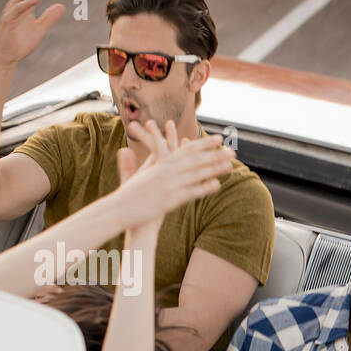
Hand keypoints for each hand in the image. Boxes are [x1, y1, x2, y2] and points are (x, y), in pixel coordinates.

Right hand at [0, 0, 64, 66]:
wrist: (6, 57)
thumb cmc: (20, 43)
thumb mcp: (40, 29)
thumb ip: (49, 17)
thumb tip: (61, 6)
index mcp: (24, 5)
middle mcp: (16, 5)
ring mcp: (12, 12)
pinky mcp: (9, 22)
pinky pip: (18, 11)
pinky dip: (27, 4)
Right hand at [116, 119, 234, 238]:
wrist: (118, 210)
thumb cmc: (126, 195)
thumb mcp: (132, 176)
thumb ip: (133, 163)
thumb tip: (124, 150)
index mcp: (160, 165)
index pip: (186, 150)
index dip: (204, 144)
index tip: (218, 140)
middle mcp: (165, 172)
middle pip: (194, 160)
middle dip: (215, 154)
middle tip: (232, 151)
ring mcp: (167, 185)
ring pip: (195, 174)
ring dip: (213, 169)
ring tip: (230, 165)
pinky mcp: (168, 199)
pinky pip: (189, 192)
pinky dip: (203, 188)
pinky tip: (216, 185)